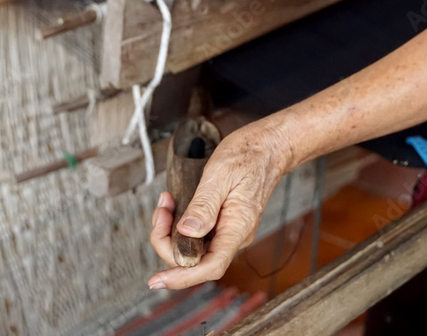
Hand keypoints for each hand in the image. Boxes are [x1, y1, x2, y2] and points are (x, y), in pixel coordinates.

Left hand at [147, 121, 290, 289]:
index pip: (210, 266)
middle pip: (194, 259)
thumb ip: (203, 205)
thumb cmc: (250, 156)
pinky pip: (196, 234)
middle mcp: (234, 235)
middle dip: (168, 240)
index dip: (182, 277)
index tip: (157, 280)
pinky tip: (174, 203)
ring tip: (166, 202)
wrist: (269, 147)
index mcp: (238, 227)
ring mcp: (228, 230)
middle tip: (161, 210)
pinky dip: (178, 223)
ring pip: (192, 247)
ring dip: (170, 230)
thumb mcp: (221, 175)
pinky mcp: (222, 222)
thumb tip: (186, 232)